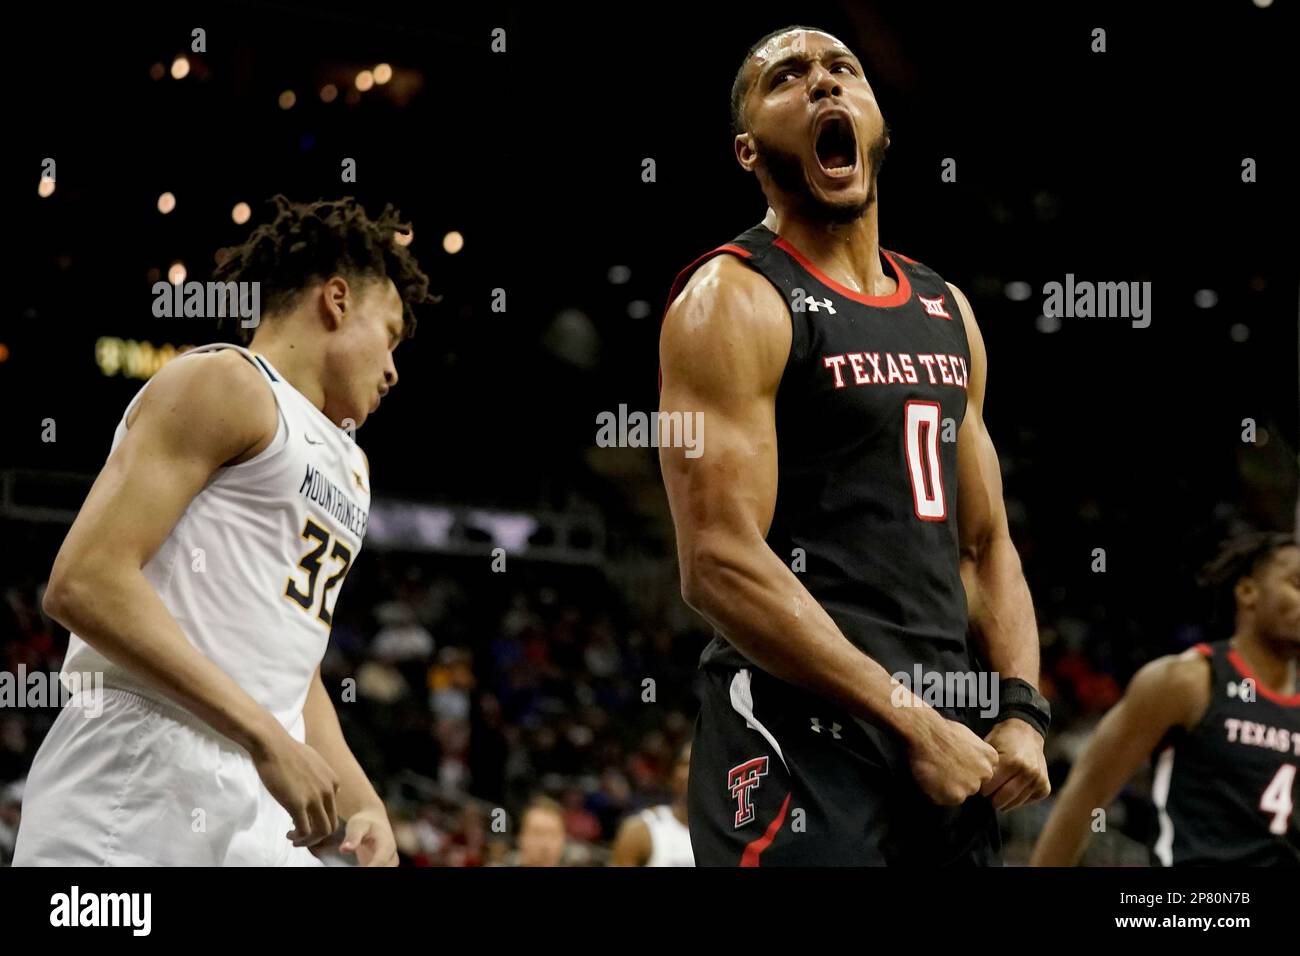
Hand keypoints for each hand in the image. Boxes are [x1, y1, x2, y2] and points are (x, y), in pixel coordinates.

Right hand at [251, 731, 340, 846]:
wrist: (273, 744)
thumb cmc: (288, 751)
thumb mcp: (314, 761)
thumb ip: (319, 776)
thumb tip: (314, 786)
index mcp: (333, 781)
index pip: (333, 809)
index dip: (319, 818)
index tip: (304, 818)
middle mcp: (328, 790)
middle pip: (332, 824)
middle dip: (318, 835)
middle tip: (302, 836)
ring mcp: (315, 798)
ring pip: (322, 832)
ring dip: (309, 840)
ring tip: (295, 839)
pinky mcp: (298, 804)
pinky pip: (305, 831)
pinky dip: (299, 838)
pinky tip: (289, 834)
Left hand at [341, 806, 398, 866]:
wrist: (373, 819)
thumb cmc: (364, 821)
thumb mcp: (357, 825)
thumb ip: (352, 837)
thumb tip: (344, 849)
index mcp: (387, 844)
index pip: (381, 860)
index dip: (372, 867)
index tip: (360, 870)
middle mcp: (390, 855)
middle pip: (386, 869)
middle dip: (372, 871)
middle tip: (356, 868)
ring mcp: (387, 863)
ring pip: (384, 872)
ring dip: (372, 873)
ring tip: (357, 868)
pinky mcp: (381, 867)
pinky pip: (377, 872)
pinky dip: (369, 872)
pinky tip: (357, 870)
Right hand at [904, 709, 998, 804]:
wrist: (925, 733)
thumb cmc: (941, 731)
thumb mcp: (969, 737)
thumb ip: (975, 753)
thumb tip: (969, 760)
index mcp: (991, 758)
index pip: (984, 773)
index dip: (969, 770)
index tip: (959, 766)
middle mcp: (985, 773)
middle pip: (974, 785)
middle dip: (961, 780)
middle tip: (945, 769)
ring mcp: (972, 786)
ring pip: (960, 794)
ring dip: (949, 787)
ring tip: (936, 772)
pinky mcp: (957, 796)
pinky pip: (945, 800)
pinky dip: (936, 793)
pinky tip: (931, 778)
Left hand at [981, 717, 1049, 810]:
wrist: (1026, 732)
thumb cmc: (1002, 739)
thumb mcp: (988, 746)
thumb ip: (983, 766)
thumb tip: (972, 784)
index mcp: (1012, 760)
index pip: (989, 788)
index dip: (980, 789)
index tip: (977, 786)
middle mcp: (1028, 771)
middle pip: (1002, 799)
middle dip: (990, 798)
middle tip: (986, 793)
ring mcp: (1038, 780)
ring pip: (1014, 803)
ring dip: (1003, 801)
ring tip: (996, 792)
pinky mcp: (1045, 788)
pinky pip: (1025, 802)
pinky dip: (1015, 800)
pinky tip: (1011, 789)